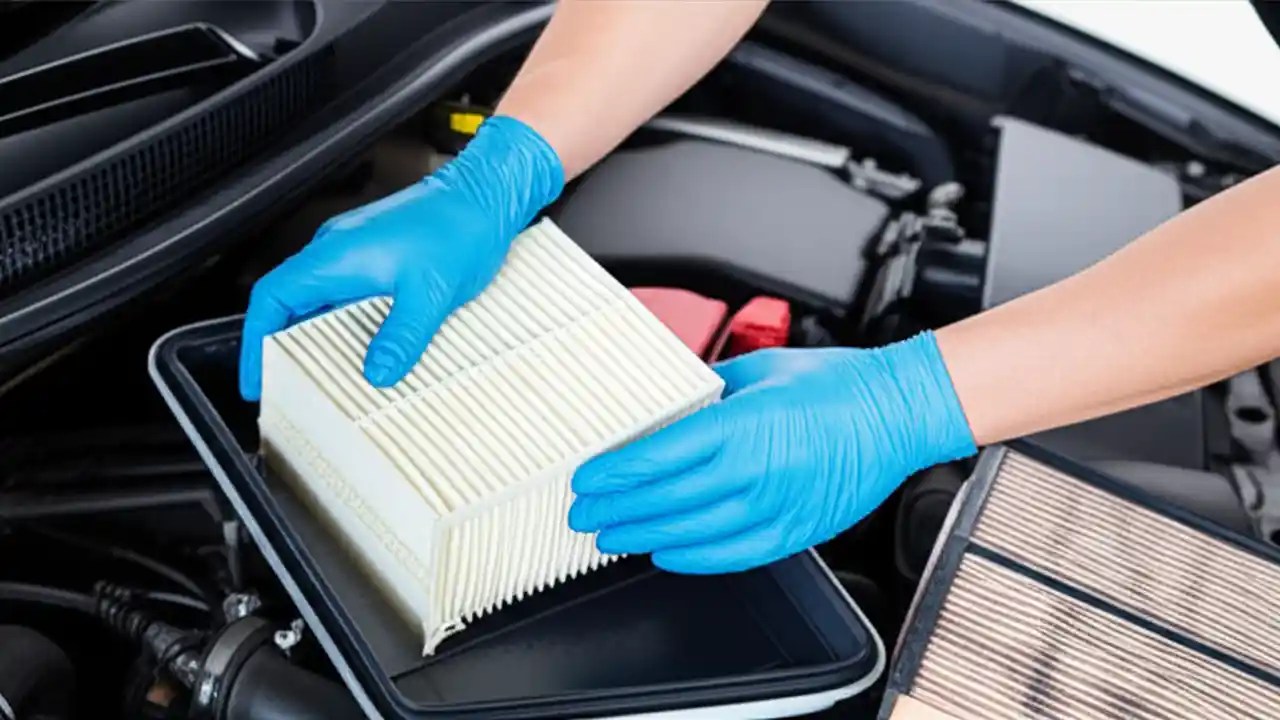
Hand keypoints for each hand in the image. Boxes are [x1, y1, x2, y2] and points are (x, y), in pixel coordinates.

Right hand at [238, 116, 563, 399]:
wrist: (486, 196)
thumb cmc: (459, 228)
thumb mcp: (431, 293)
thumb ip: (401, 336)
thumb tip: (377, 372)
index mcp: (335, 256)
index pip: (272, 299)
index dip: (255, 341)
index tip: (256, 377)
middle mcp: (336, 251)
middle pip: (287, 303)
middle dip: (278, 347)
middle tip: (282, 387)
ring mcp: (354, 252)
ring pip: (315, 301)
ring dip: (310, 337)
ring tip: (315, 377)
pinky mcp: (375, 256)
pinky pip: (341, 295)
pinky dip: (339, 325)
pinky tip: (358, 349)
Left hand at [567, 333, 975, 573]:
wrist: (896, 413)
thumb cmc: (837, 384)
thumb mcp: (760, 368)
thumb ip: (709, 388)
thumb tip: (673, 398)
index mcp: (739, 425)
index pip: (656, 457)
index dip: (614, 474)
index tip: (586, 480)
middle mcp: (752, 471)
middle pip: (663, 500)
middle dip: (616, 511)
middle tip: (584, 515)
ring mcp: (774, 507)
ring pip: (691, 533)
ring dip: (644, 537)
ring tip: (612, 538)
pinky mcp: (794, 531)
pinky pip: (732, 555)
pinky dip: (694, 559)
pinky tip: (666, 555)